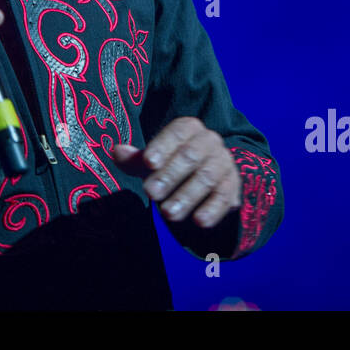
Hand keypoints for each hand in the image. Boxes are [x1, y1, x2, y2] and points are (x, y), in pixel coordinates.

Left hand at [112, 117, 241, 228]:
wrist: (205, 177)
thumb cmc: (170, 165)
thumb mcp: (152, 161)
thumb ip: (135, 158)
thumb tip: (116, 151)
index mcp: (189, 128)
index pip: (177, 132)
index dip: (162, 146)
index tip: (148, 162)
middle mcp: (209, 141)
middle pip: (190, 155)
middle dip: (169, 175)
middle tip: (151, 193)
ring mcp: (223, 162)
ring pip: (207, 177)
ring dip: (187, 196)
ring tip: (168, 213)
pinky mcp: (233, 185)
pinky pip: (224, 196)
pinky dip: (213, 209)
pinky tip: (199, 221)